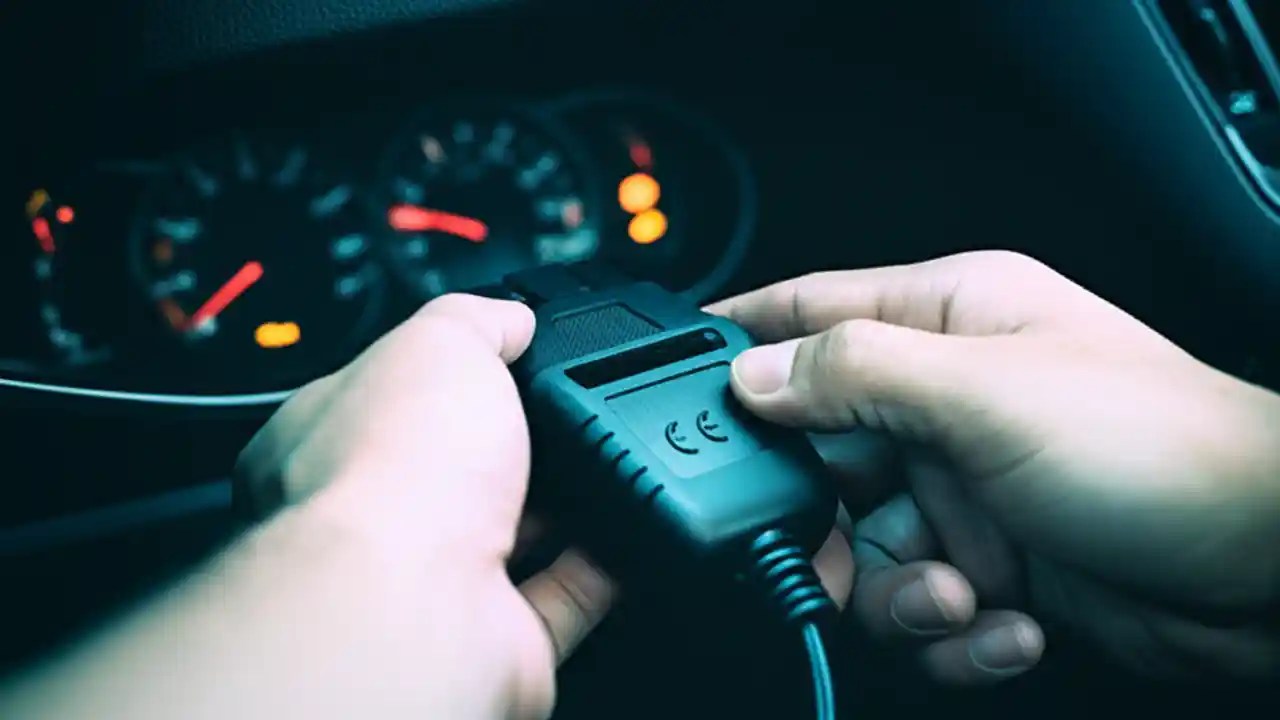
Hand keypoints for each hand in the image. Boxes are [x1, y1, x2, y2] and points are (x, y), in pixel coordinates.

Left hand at [235, 294, 613, 718]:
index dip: (443, 372)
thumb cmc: (393, 470)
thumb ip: (475, 321)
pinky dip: (600, 569)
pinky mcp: (490, 639)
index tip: (504, 357)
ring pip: (506, 538)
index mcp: (327, 437)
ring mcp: (428, 584)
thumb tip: (513, 317)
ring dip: (563, 508)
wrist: (416, 600)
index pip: (384, 393)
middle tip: (565, 412)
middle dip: (511, 444)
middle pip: (451, 470)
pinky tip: (628, 531)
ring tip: (610, 462)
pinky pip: (559, 599)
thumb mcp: (438, 339)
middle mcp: (370, 518)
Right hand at [707, 251, 1279, 683]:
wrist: (1272, 570)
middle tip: (842, 549)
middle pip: (820, 457)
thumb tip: (754, 374)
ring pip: (866, 550)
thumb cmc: (1164, 449)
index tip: (678, 388)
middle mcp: (950, 401)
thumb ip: (856, 374)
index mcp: (948, 321)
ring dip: (902, 593)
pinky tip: (1007, 623)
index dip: (739, 343)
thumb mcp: (987, 395)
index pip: (808, 312)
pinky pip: (923, 604)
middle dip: (827, 520)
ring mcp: (970, 486)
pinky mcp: (995, 561)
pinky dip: (953, 632)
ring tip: (962, 594)